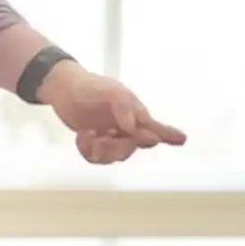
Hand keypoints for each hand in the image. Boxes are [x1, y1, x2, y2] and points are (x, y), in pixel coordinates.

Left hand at [36, 61, 185, 163]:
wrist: (63, 88)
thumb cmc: (89, 87)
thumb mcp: (109, 91)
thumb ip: (124, 106)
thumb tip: (134, 125)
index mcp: (135, 113)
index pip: (157, 127)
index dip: (169, 135)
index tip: (181, 140)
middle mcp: (127, 126)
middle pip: (135, 147)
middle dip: (119, 147)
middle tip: (103, 136)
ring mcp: (113, 136)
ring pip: (115, 156)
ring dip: (100, 149)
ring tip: (88, 134)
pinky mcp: (97, 142)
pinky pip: (98, 158)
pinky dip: (87, 150)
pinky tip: (83, 135)